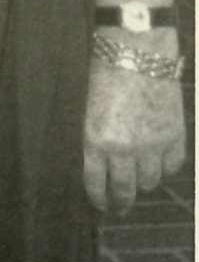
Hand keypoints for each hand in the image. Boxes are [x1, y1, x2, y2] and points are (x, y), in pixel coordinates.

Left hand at [85, 47, 187, 213]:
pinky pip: (172, 166)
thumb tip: (97, 162)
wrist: (136, 53)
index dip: (98, 198)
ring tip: (138, 183)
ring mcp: (153, 144)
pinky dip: (166, 169)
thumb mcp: (86, 109)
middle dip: (121, 202)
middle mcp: (125, 149)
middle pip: (125, 188)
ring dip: (143, 184)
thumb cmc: (102, 74)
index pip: (95, 182)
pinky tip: (160, 166)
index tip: (100, 206)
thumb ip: (93, 137)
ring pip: (150, 181)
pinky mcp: (174, 136)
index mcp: (96, 141)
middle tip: (119, 208)